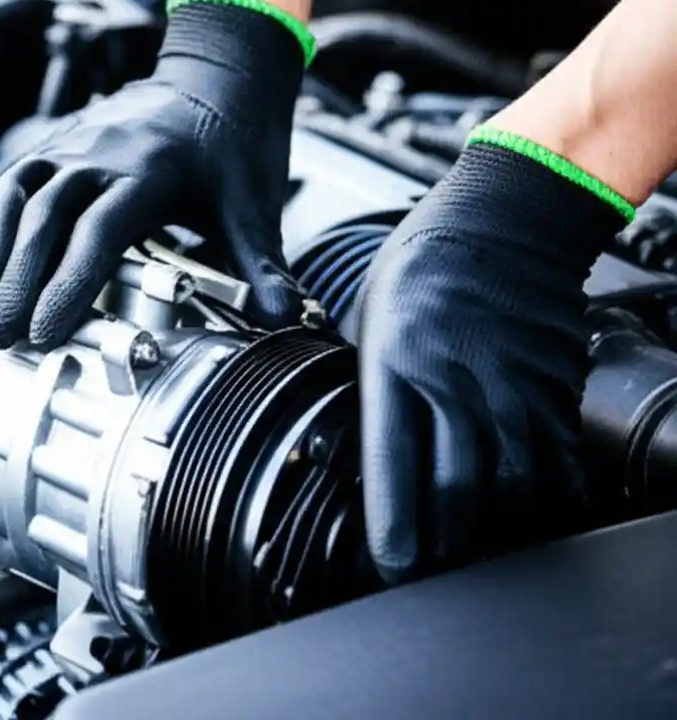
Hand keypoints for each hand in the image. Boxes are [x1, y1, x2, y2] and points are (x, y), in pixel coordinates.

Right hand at [0, 3, 309, 348]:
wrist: (216, 80)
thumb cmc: (232, 145)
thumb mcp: (253, 207)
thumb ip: (262, 266)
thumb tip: (285, 320)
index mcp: (150, 171)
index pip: (97, 233)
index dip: (67, 286)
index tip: (47, 333)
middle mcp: (102, 154)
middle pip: (46, 218)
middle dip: (21, 284)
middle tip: (8, 339)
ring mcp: (74, 146)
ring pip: (20, 199)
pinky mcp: (57, 147)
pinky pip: (13, 186)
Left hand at [358, 139, 629, 582]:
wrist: (502, 216)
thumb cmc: (421, 267)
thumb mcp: (365, 324)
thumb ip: (367, 391)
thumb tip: (361, 455)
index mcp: (395, 363)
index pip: (395, 466)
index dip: (395, 531)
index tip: (391, 566)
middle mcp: (455, 379)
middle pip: (458, 492)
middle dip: (444, 548)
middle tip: (430, 576)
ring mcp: (512, 386)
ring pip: (512, 487)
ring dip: (495, 536)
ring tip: (476, 560)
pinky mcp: (553, 388)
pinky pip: (559, 462)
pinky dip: (548, 502)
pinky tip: (532, 521)